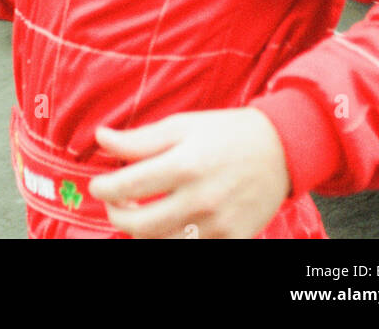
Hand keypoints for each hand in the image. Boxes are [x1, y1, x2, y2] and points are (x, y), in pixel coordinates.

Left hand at [88, 107, 291, 238]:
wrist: (281, 150)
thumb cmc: (226, 133)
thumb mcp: (182, 125)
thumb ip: (140, 139)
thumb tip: (101, 137)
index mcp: (185, 164)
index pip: (129, 186)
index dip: (104, 189)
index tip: (97, 186)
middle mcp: (200, 198)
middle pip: (140, 225)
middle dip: (117, 216)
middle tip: (116, 203)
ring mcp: (218, 225)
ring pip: (162, 245)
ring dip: (142, 232)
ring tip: (141, 214)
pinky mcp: (233, 240)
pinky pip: (194, 252)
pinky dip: (174, 241)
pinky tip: (170, 225)